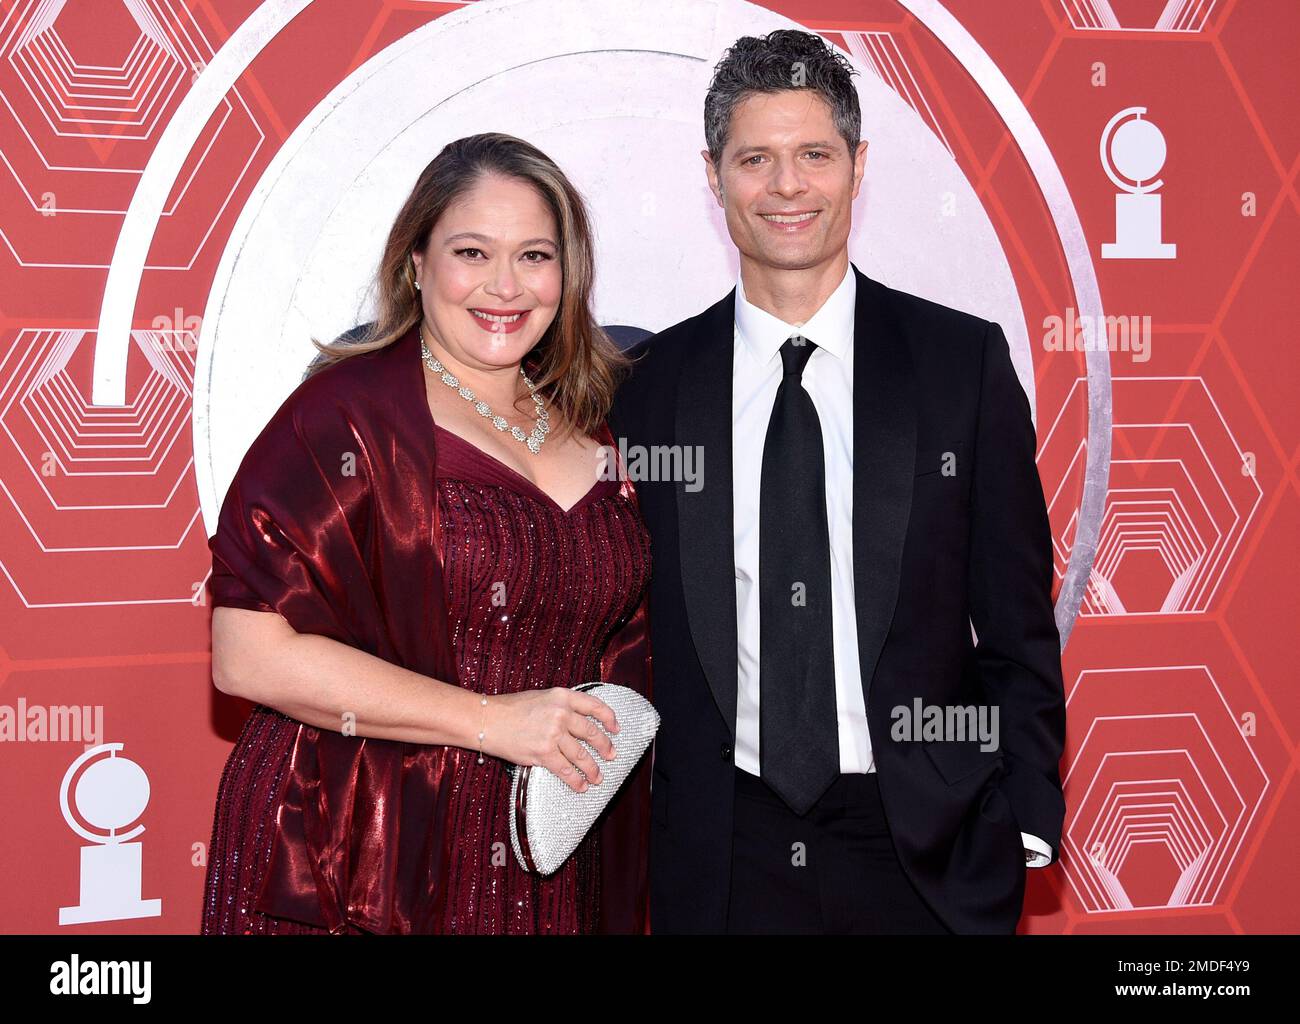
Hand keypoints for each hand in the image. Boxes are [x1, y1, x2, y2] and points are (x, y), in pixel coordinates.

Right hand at [484, 688, 620, 792]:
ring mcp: (553, 734)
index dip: (609, 718)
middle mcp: (561, 714)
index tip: (616, 728)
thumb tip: (578, 721)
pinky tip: (581, 785)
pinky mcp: (543, 753)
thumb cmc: (510, 709)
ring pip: (582, 755)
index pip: (595, 706)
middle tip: (611, 756)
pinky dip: (576, 780)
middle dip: (605, 747)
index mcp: (562, 696)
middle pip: (592, 733)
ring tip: (597, 777)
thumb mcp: (541, 697)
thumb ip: (560, 706)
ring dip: (593, 769)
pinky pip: (566, 770)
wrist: (487, 720)